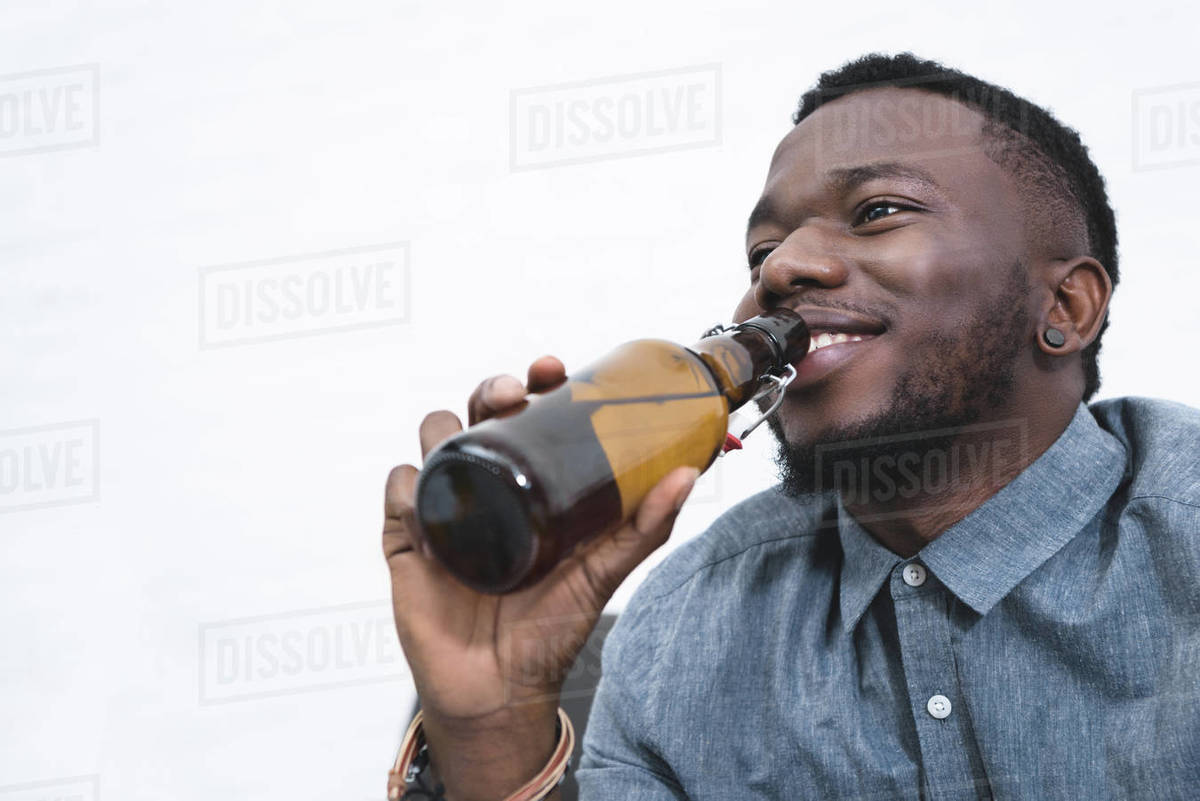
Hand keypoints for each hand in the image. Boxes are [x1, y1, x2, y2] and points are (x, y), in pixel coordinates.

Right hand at [381, 355, 698, 796]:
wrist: (500, 691)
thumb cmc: (550, 630)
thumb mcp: (603, 572)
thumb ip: (645, 528)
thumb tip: (687, 475)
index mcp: (530, 484)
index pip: (526, 415)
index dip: (533, 381)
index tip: (551, 369)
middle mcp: (487, 486)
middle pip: (475, 414)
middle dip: (489, 390)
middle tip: (511, 397)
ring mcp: (445, 510)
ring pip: (432, 440)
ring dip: (444, 427)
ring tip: (469, 439)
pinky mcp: (408, 540)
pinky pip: (397, 492)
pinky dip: (407, 482)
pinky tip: (430, 492)